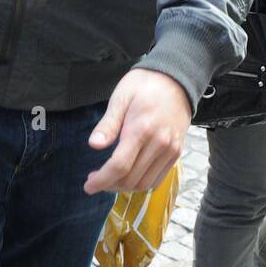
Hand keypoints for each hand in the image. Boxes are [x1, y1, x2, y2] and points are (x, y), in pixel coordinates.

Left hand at [85, 68, 190, 194]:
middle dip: (109, 185)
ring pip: (145, 183)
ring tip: (110, 179)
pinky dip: (141, 183)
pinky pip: (158, 178)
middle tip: (95, 180)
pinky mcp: (177, 152)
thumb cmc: (143, 85)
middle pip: (131, 179)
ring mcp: (171, 150)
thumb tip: (93, 145)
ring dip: (124, 187)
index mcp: (142, 129)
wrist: (176, 79)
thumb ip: (108, 124)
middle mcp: (159, 143)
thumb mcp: (120, 98)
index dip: (102, 180)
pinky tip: (129, 176)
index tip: (88, 185)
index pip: (120, 166)